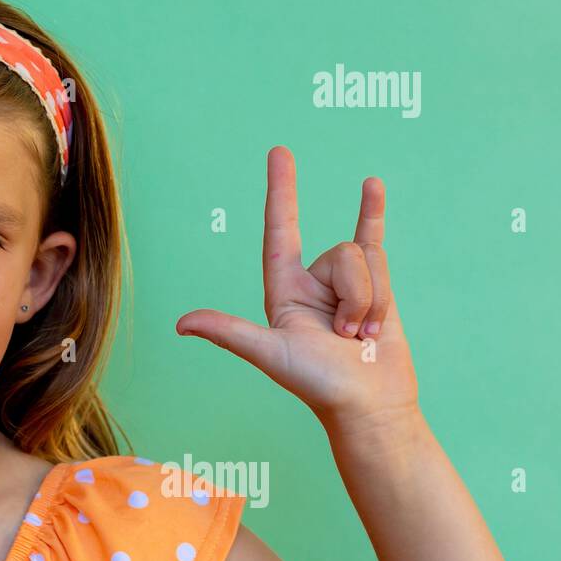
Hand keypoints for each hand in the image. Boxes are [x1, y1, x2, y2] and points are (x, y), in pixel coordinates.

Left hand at [175, 146, 420, 439]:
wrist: (370, 407)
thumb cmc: (319, 386)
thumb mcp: (270, 353)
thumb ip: (230, 332)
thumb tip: (181, 324)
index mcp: (282, 290)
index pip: (279, 229)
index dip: (281, 191)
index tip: (280, 152)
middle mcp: (311, 281)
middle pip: (338, 252)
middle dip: (354, 295)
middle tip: (346, 336)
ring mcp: (345, 283)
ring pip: (366, 260)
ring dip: (373, 302)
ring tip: (363, 336)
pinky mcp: (378, 287)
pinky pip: (376, 241)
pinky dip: (373, 211)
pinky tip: (371, 184)